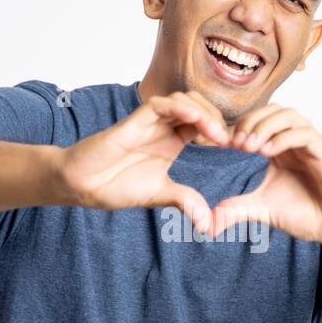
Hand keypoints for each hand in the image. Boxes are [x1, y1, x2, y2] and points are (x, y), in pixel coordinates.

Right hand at [58, 90, 227, 234]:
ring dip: (203, 112)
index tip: (238, 147)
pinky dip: (180, 108)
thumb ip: (184, 201)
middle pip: (199, 106)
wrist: (83, 186)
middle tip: (230, 140)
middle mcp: (163, 127)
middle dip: (218, 118)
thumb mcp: (159, 195)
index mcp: (172, 141)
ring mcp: (148, 122)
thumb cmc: (115, 186)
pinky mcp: (133, 121)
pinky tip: (195, 121)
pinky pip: (160, 104)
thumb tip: (208, 223)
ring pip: (183, 100)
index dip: (223, 130)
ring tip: (216, 134)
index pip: (204, 124)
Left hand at [207, 104, 321, 248]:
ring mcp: (312, 144)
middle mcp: (296, 140)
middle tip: (235, 143)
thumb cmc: (307, 214)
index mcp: (281, 147)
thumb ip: (236, 209)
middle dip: (250, 121)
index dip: (238, 127)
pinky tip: (267, 152)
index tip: (220, 145)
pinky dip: (284, 138)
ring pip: (288, 115)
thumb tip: (208, 220)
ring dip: (265, 126)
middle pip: (272, 109)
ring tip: (250, 147)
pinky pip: (304, 134)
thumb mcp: (262, 210)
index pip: (258, 121)